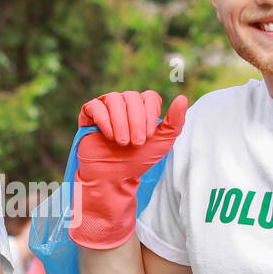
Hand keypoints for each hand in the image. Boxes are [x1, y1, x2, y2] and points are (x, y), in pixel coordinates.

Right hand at [71, 91, 187, 248]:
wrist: (114, 177)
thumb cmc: (139, 159)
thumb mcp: (162, 142)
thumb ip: (175, 121)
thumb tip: (183, 98)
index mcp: (142, 106)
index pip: (149, 97)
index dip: (150, 115)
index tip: (149, 136)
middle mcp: (124, 102)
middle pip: (132, 96)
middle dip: (136, 121)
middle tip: (136, 143)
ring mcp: (106, 107)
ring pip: (113, 99)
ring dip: (120, 122)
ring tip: (122, 142)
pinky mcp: (89, 114)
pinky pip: (95, 106)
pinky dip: (104, 121)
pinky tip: (109, 137)